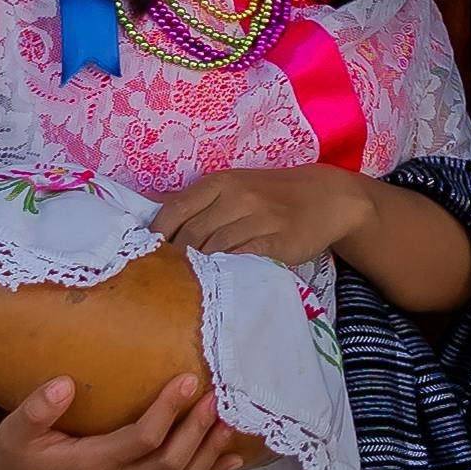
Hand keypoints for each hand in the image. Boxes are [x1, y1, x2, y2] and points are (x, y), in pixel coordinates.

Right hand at [0, 363, 254, 469]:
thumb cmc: (15, 457)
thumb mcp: (13, 433)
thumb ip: (36, 410)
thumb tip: (64, 384)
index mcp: (90, 465)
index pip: (141, 441)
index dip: (168, 412)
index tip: (188, 379)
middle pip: (171, 463)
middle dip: (197, 429)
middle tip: (217, 395)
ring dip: (210, 452)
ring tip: (231, 421)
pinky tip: (233, 457)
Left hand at [151, 168, 372, 271]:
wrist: (325, 197)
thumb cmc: (270, 194)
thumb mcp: (233, 187)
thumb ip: (195, 201)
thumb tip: (146, 210)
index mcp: (221, 182)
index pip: (176, 209)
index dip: (156, 235)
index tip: (145, 255)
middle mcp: (239, 197)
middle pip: (192, 234)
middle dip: (173, 259)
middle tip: (160, 280)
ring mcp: (260, 219)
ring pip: (215, 249)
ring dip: (196, 270)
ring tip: (183, 287)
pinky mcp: (279, 242)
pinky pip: (244, 259)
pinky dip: (226, 272)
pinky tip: (217, 284)